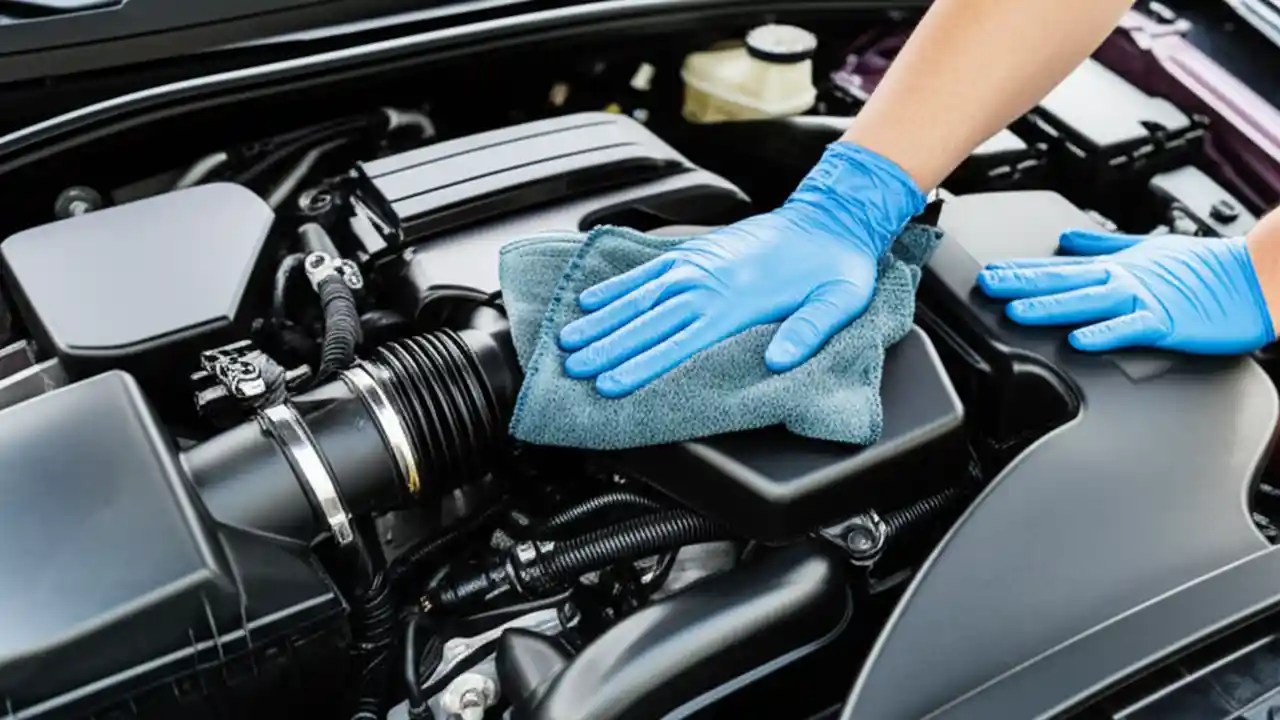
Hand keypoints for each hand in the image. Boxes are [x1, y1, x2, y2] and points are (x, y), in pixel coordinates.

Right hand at [558, 143, 925, 397]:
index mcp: (739, 304)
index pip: (680, 342)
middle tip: (573, 367)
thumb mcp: (838, 302)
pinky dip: (618, 287)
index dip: (642, 365)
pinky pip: (649, 272)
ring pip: (640, 297)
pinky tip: (592, 300)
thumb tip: (780, 361)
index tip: (610, 383)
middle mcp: (709, 284)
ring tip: (569, 338)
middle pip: (648, 322)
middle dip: (607, 347)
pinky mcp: (696, 253)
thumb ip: (809, 331)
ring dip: (603, 320)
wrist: (831, 216)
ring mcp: (698, 266)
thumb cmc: (835, 266)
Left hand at [977, 229, 1274, 353]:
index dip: (1021, 270)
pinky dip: (1104, 333)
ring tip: (1017, 311)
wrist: (1256, 278)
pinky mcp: (1166, 322)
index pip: (1059, 267)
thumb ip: (1103, 246)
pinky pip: (1130, 329)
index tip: (988, 273)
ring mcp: (1144, 300)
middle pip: (1064, 281)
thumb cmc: (1206, 267)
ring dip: (1051, 306)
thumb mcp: (1146, 249)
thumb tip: (1066, 239)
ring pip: (1088, 303)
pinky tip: (1079, 339)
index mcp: (1117, 266)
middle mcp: (1124, 280)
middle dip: (1022, 284)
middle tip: (987, 286)